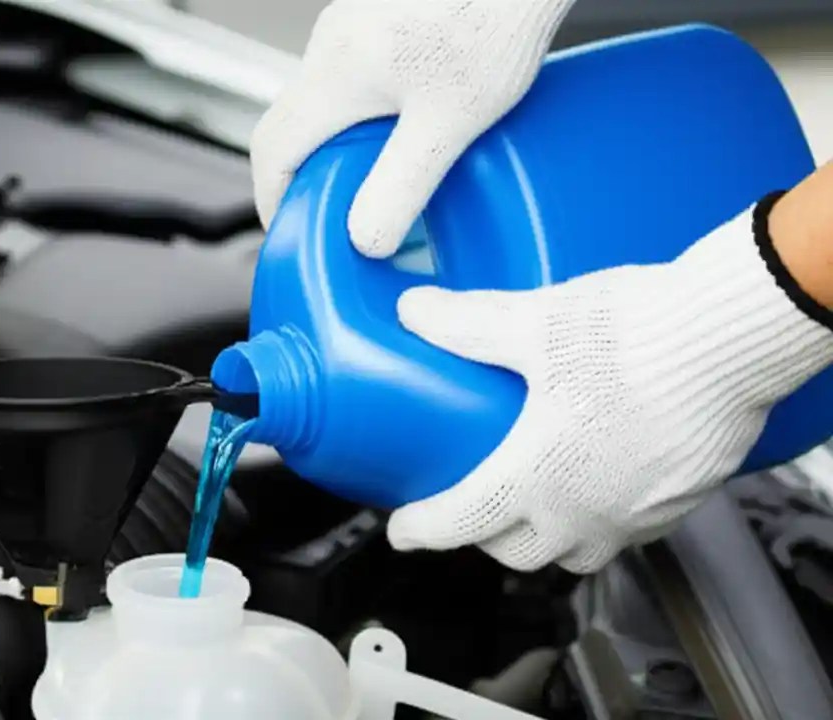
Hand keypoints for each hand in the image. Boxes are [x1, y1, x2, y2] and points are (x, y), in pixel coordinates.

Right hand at [251, 0, 575, 257]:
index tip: (289, 230)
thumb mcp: (449, 125)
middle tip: (331, 213)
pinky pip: (352, 74)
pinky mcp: (380, 14)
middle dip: (303, 174)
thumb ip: (401, 188)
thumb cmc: (494, 23)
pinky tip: (408, 125)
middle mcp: (331, 43)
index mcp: (334, 74)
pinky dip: (361, 112)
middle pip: (291, 123)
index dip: (272, 199)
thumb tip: (366, 239)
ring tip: (378, 176)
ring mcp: (353, 23)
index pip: (271, 149)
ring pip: (322, 98)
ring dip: (336, 141)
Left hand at [387, 203, 832, 572]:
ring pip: (576, 553)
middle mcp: (586, 512)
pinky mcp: (679, 501)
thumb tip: (414, 310)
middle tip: (468, 507)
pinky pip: (629, 532)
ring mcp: (637, 513)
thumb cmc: (635, 338)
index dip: (422, 529)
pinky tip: (600, 481)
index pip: (462, 523)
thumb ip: (468, 323)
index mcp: (537, 479)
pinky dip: (601, 520)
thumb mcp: (534, 324)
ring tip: (533, 503)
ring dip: (546, 539)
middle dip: (483, 538)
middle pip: (518, 553)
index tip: (402, 531)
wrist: (732, 340)